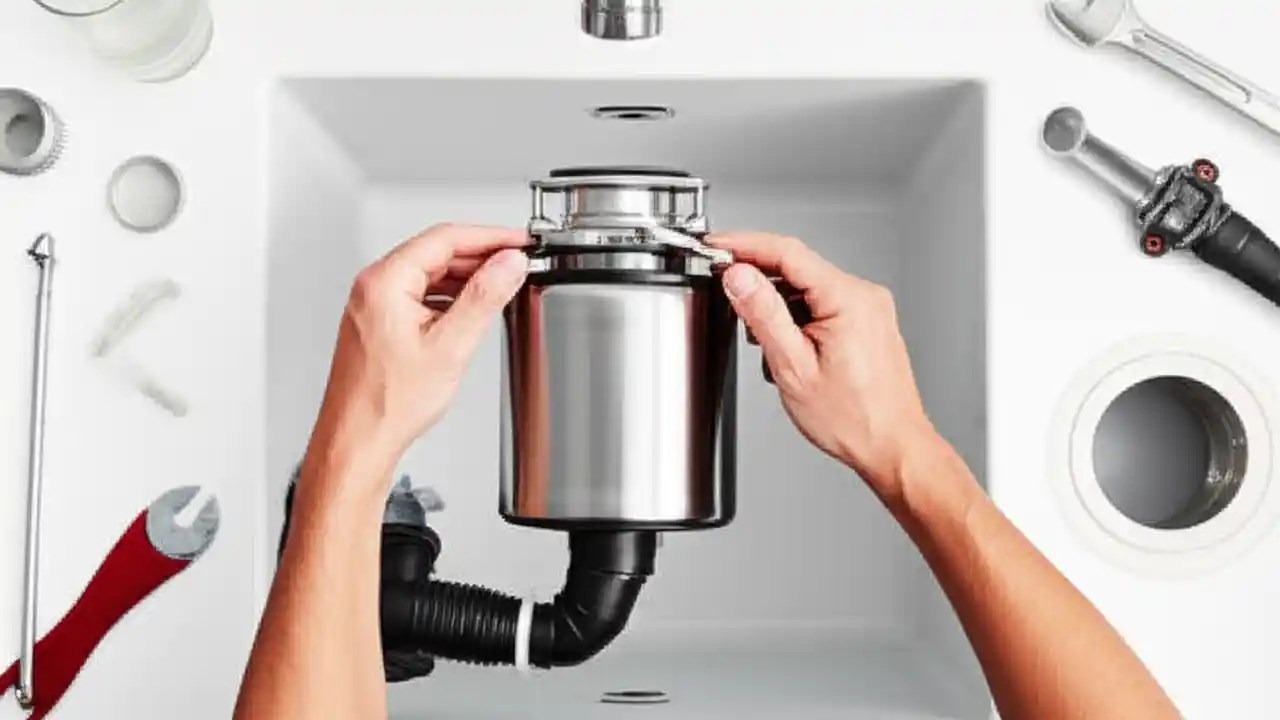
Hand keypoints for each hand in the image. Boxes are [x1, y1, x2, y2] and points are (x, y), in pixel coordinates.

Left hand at [308, 224, 528, 491]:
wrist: (358, 440)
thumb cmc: (387, 403)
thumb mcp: (450, 346)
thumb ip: (484, 298)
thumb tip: (508, 264)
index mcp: (385, 282)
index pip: (445, 238)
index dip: (489, 236)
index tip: (517, 242)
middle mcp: (373, 288)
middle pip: (436, 252)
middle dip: (480, 255)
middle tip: (516, 263)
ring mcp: (373, 305)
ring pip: (428, 274)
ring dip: (465, 277)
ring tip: (501, 287)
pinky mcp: (378, 323)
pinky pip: (419, 295)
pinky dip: (448, 297)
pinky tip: (470, 310)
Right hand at [706, 232, 941, 505]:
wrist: (893, 446)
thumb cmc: (854, 419)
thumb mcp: (794, 367)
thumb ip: (763, 315)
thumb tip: (739, 277)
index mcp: (848, 299)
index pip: (786, 251)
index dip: (744, 244)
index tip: (716, 246)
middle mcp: (863, 295)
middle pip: (796, 267)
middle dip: (757, 282)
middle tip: (728, 301)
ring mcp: (868, 308)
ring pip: (806, 288)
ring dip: (777, 307)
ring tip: (767, 346)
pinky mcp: (866, 321)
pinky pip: (821, 304)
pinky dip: (796, 318)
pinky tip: (788, 348)